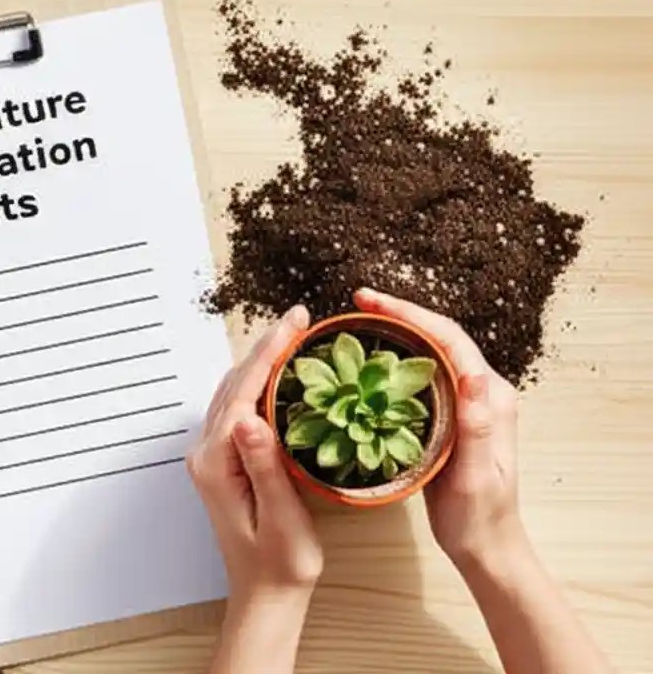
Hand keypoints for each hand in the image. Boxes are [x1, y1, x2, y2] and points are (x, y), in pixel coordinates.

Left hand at [188, 304, 322, 600]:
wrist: (264, 594)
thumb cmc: (279, 564)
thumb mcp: (281, 517)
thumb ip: (264, 466)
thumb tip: (249, 418)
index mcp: (217, 462)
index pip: (244, 391)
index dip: (270, 352)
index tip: (295, 322)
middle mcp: (206, 454)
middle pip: (234, 384)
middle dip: (266, 347)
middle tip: (299, 318)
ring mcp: (211, 457)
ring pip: (233, 393)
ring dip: (260, 362)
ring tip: (293, 337)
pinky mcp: (222, 462)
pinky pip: (237, 409)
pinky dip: (257, 384)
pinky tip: (280, 375)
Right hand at [353, 288, 527, 567]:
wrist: (485, 546)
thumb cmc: (479, 517)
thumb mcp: (476, 476)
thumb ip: (478, 426)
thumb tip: (475, 375)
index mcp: (490, 398)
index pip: (450, 340)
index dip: (411, 315)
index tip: (372, 302)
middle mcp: (482, 392)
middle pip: (439, 337)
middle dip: (399, 314)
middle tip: (357, 303)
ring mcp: (466, 403)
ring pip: (429, 353)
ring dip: (396, 332)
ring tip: (358, 323)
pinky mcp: (451, 416)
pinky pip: (422, 376)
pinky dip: (395, 360)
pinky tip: (369, 362)